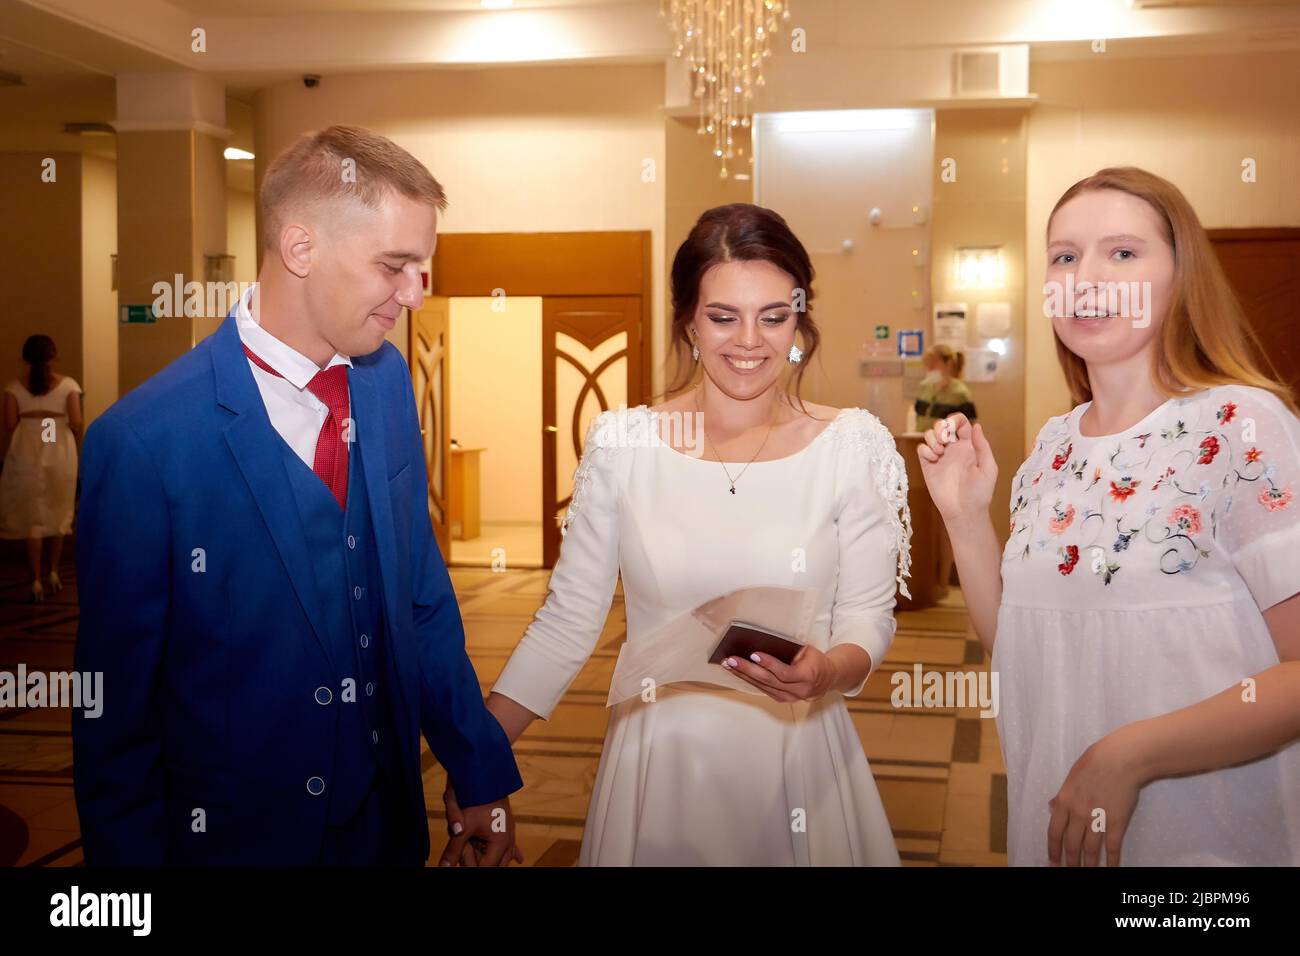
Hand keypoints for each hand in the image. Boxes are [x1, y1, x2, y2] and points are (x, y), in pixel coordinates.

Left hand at [439, 784, 524, 866]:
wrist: (487, 773)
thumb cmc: (476, 798)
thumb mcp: (463, 825)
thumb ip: (453, 848)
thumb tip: (443, 866)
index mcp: (500, 843)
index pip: (483, 868)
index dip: (469, 862)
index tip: (463, 849)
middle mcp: (509, 841)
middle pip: (494, 864)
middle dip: (478, 860)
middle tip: (468, 846)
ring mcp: (511, 834)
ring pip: (503, 857)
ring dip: (489, 856)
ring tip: (476, 847)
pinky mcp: (509, 826)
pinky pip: (513, 845)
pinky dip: (513, 852)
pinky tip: (519, 859)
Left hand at [721, 644, 837, 702]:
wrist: (828, 678)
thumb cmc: (816, 660)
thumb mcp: (808, 651)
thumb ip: (790, 650)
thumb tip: (765, 643)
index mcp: (806, 677)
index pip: (784, 673)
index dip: (768, 664)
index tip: (754, 654)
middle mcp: (797, 691)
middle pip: (768, 681)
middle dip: (748, 669)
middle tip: (732, 660)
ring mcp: (789, 698)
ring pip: (762, 686)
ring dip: (744, 675)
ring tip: (729, 665)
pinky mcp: (782, 699)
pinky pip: (763, 690)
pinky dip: (750, 680)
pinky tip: (738, 672)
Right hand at [916, 413, 996, 522]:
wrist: (964, 511)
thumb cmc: (980, 493)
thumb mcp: (988, 468)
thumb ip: (982, 446)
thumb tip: (976, 425)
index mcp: (968, 446)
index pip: (960, 423)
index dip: (955, 420)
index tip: (952, 429)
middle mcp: (953, 449)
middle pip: (942, 425)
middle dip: (940, 427)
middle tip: (944, 440)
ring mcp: (940, 457)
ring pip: (930, 435)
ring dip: (932, 438)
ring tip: (939, 453)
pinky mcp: (928, 466)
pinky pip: (922, 449)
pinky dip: (925, 450)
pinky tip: (933, 459)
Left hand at [1046, 730, 1146, 866]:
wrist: (1120, 760)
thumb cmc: (1094, 763)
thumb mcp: (1071, 777)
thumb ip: (1061, 795)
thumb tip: (1051, 806)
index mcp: (1064, 802)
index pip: (1054, 833)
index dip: (1053, 850)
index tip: (1053, 861)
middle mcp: (1078, 814)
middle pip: (1071, 845)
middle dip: (1069, 861)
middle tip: (1069, 871)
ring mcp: (1097, 820)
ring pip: (1090, 850)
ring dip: (1088, 864)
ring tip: (1086, 873)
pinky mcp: (1117, 823)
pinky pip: (1112, 847)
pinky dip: (1112, 860)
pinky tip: (1111, 868)